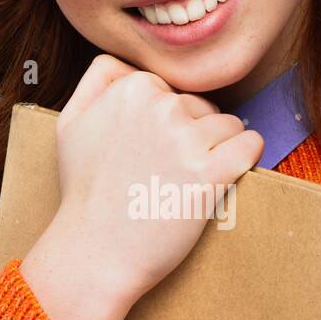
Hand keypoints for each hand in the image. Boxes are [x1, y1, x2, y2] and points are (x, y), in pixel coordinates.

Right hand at [21, 54, 263, 319]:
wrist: (94, 253)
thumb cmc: (84, 193)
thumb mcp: (70, 123)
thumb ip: (98, 80)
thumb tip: (130, 66)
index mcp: (131, 89)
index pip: (174, 90)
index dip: (169, 121)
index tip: (153, 151)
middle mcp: (160, 108)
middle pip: (203, 107)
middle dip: (194, 134)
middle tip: (167, 172)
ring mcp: (186, 141)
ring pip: (230, 125)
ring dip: (220, 149)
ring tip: (190, 180)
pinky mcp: (210, 175)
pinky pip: (251, 145)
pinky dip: (247, 156)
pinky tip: (230, 173)